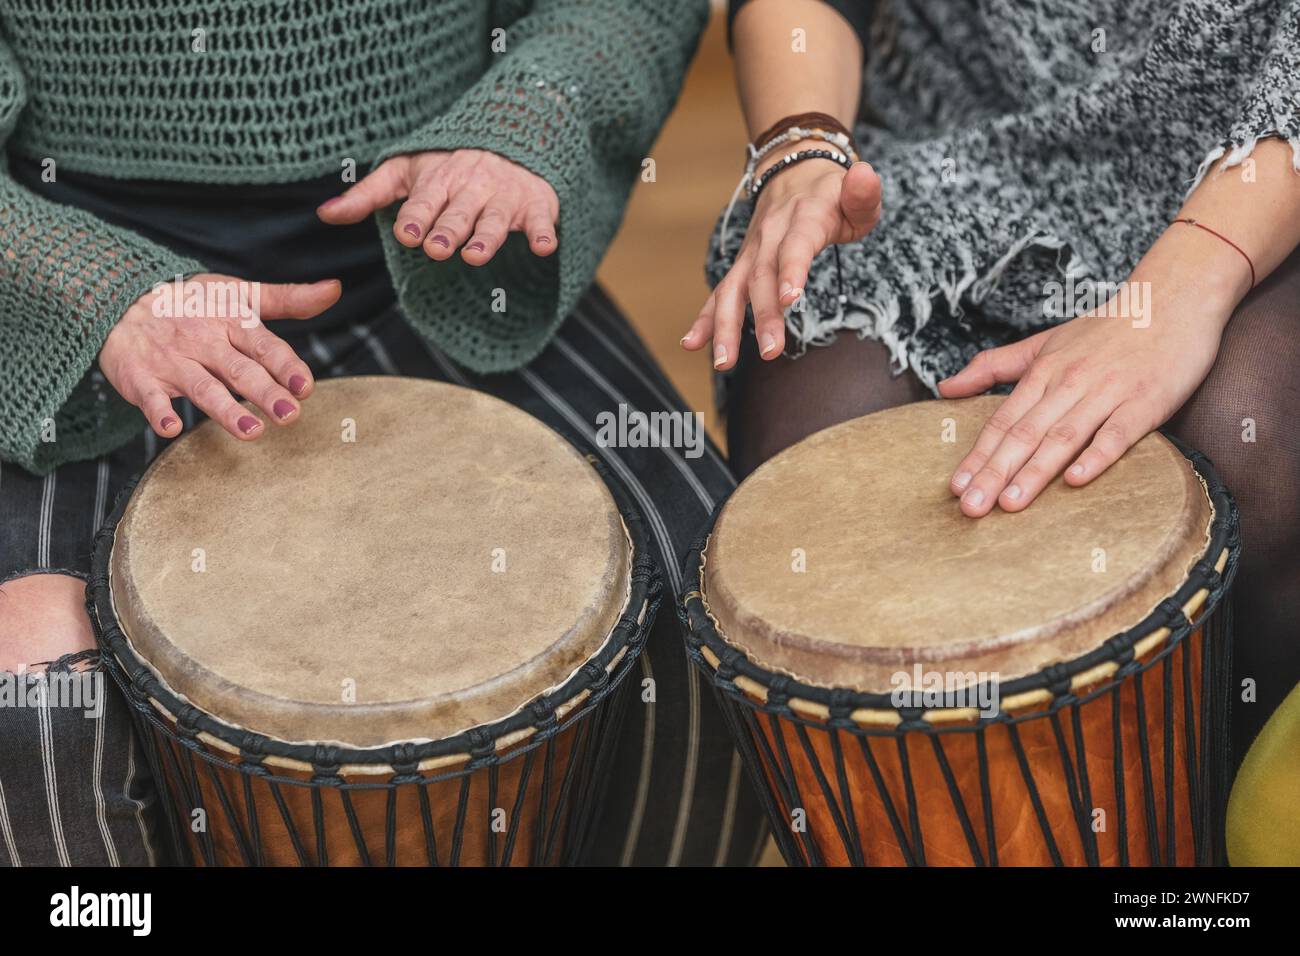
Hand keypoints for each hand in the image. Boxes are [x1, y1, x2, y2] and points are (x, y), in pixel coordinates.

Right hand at [98, 274, 340, 439]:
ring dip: (225, 410)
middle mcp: (204, 341)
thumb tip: (334, 288)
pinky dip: (157, 412)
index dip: (286, 366)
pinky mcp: (140, 377)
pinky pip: (150, 396)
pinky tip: (171, 428)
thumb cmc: (192, 303)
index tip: (305, 387)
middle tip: (290, 415)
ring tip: (251, 431)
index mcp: (231, 321)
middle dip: (265, 392)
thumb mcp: (239, 294)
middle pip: (240, 370)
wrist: (120, 299)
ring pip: (202, 387)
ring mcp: (172, 360)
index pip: (265, 346)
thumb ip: (288, 298)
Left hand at [317, 149, 559, 264]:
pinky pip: (542, 221)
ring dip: (488, 236)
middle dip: (448, 228)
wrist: (510, 136)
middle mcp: (472, 188)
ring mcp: (505, 198)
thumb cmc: (448, 164)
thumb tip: (324, 215)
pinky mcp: (536, 206)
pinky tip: (545, 246)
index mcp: (438, 181)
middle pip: (459, 212)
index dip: (417, 216)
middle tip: (437, 248)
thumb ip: (368, 195)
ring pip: (496, 219)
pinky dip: (545, 233)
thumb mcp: (405, 172)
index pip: (425, 200)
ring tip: (475, 255)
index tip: (407, 234)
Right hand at [682, 153, 880, 368]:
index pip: (796, 245)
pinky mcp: (741, 266)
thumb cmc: (833, 195)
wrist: (793, 172)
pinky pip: (721, 293)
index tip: (791, 299)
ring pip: (735, 289)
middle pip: (763, 277)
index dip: (791, 269)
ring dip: (726, 326)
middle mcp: (771, 235)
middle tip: (771, 352)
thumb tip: (864, 175)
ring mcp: (752, 252)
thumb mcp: (857, 193)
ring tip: (725, 361)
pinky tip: (692, 344)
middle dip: (765, 315)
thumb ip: (864, 193)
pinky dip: (705, 318)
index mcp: (804, 217)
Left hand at [938, 274, 1233, 516]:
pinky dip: (1096, 456)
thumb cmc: (1105, 328)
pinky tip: (1075, 480)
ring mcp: (1108, 392)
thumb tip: (944, 388)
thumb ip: (993, 366)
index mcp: (1043, 372)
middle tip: (971, 508)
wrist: (1173, 298)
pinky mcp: (1146, 401)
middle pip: (1025, 434)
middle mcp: (1070, 383)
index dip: (978, 455)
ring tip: (1010, 505)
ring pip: (1064, 436)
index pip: (1003, 421)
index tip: (955, 487)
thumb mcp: (1043, 342)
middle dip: (995, 473)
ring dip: (1035, 472)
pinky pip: (1118, 433)